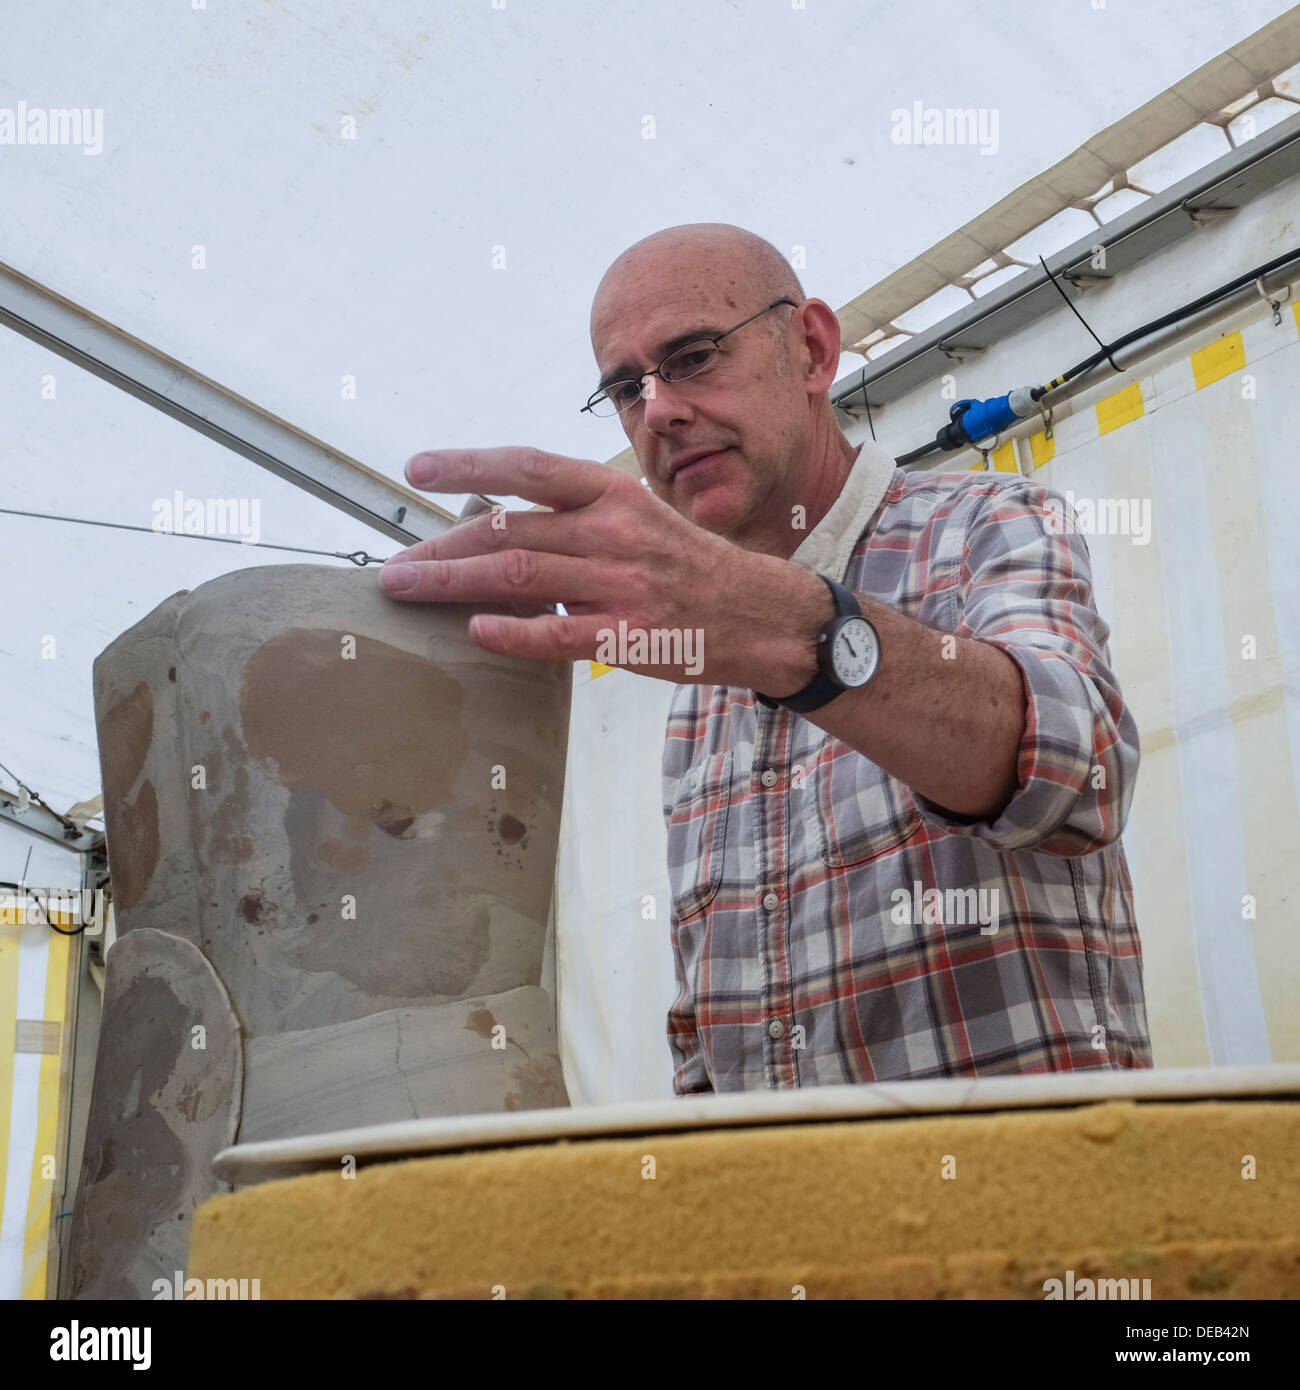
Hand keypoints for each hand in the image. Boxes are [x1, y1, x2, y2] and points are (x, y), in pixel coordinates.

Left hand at [380, 447, 827, 690]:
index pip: (528, 468)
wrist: (763, 615)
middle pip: (509, 529)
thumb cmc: (693, 567)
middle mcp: (615, 530)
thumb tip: (504, 529)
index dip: (468, 464)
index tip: (418, 468)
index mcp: (615, 493)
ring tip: (409, 590)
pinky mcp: (629, 635)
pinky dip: (511, 631)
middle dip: (441, 546)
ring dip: (453, 582)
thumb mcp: (642, 520)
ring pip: (519, 575)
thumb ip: (578, 520)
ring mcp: (622, 583)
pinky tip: (474, 630)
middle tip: (396, 566)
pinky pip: (557, 633)